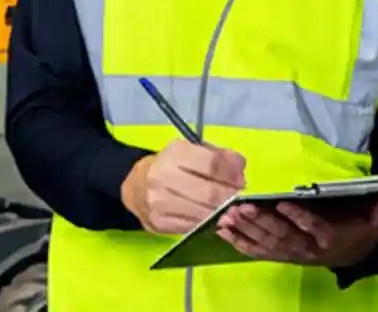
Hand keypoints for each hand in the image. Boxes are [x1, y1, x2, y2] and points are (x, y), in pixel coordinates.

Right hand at [121, 140, 245, 234]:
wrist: (135, 186)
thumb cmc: (170, 167)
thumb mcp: (192, 151)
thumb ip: (219, 156)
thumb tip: (240, 169)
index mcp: (174, 153)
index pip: (212, 164)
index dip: (232, 175)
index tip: (241, 181)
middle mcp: (163, 177)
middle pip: (209, 193)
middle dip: (230, 198)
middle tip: (238, 201)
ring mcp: (159, 202)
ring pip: (203, 213)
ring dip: (222, 214)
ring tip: (230, 211)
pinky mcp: (159, 223)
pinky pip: (193, 227)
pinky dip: (207, 224)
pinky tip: (212, 219)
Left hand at [216, 196, 377, 266]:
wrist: (352, 255)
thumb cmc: (356, 231)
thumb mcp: (370, 222)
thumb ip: (376, 210)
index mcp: (331, 238)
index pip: (315, 228)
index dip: (299, 217)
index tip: (283, 202)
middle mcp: (309, 249)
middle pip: (284, 236)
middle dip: (262, 221)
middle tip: (243, 206)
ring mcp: (293, 254)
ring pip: (268, 243)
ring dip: (246, 230)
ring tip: (228, 216)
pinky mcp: (281, 256)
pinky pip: (259, 252)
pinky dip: (240, 243)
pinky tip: (224, 232)